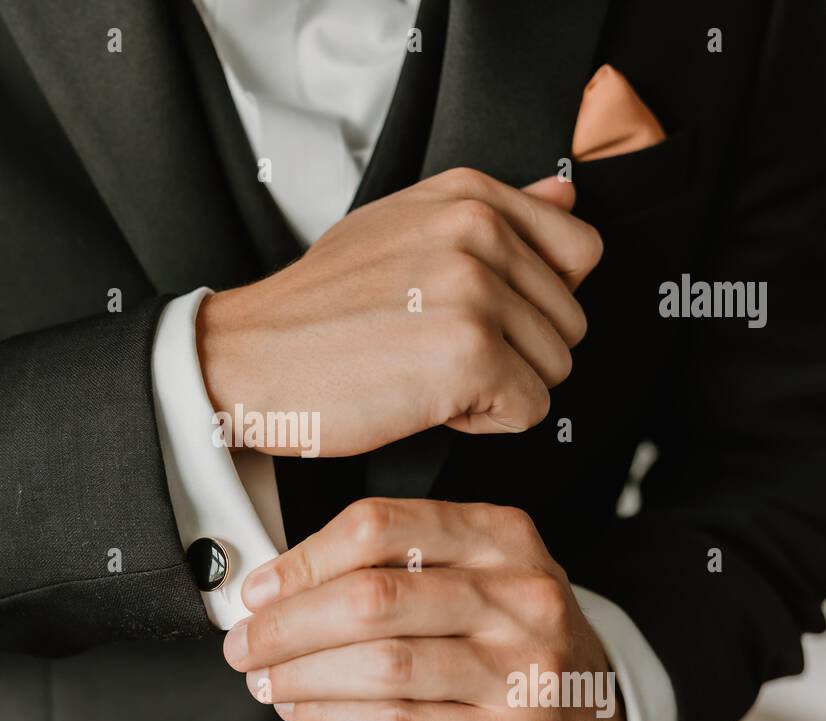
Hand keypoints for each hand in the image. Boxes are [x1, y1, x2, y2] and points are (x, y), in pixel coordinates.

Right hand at [196, 169, 602, 456]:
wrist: (247, 358)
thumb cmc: (316, 309)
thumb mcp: (402, 232)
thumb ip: (493, 213)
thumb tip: (566, 193)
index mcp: (468, 196)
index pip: (579, 250)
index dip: (536, 299)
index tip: (478, 314)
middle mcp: (478, 231)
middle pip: (568, 320)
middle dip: (514, 351)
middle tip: (433, 350)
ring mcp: (477, 291)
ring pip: (554, 369)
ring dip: (497, 388)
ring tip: (424, 371)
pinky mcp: (471, 354)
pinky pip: (530, 410)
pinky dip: (482, 422)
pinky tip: (425, 400)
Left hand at [223, 497, 629, 720]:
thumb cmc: (517, 641)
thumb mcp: (481, 575)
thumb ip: (399, 564)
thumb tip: (283, 583)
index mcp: (502, 537)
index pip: (381, 527)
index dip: (303, 560)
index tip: (261, 588)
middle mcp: (520, 596)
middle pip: (373, 597)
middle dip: (288, 624)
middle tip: (247, 642)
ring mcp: (523, 671)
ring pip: (381, 664)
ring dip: (302, 674)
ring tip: (266, 679)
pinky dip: (333, 717)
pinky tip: (305, 709)